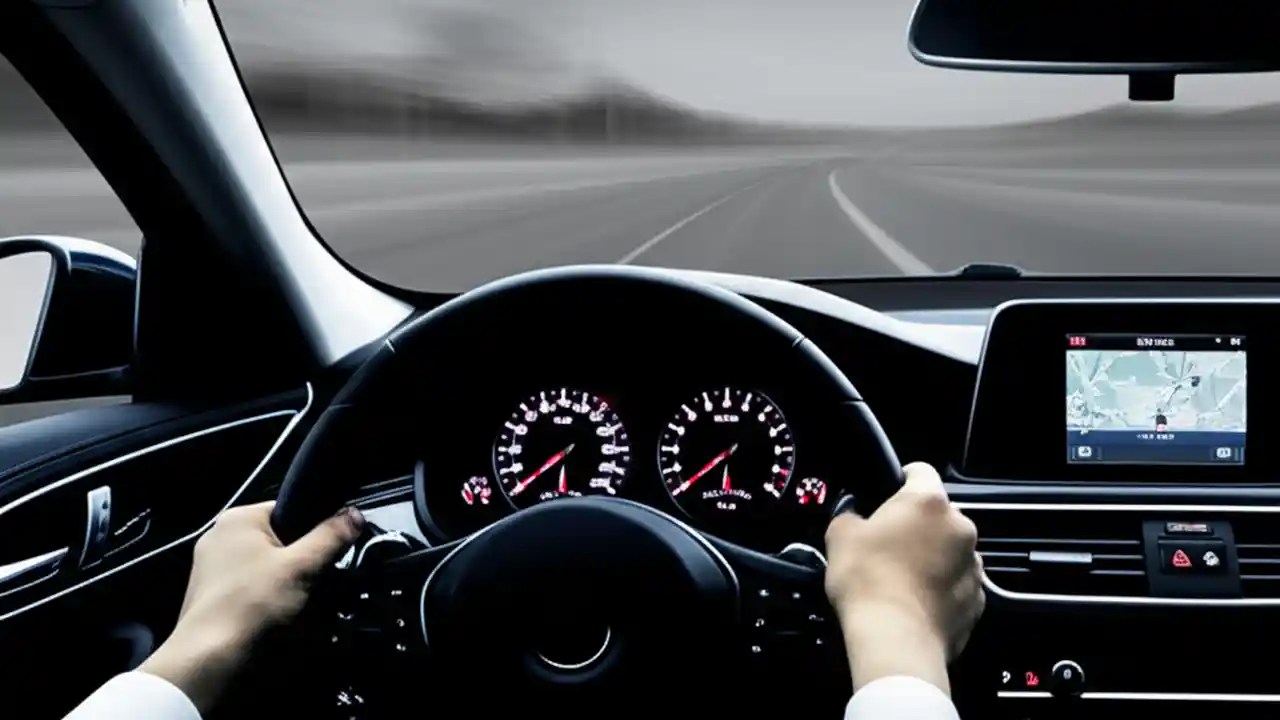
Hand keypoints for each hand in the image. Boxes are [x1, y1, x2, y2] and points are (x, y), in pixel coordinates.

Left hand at [139, 502, 362, 713]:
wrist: (208, 660)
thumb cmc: (253, 604)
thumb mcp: (302, 567)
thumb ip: (330, 537)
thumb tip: (355, 514)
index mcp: (238, 519)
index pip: (290, 509)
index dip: (317, 529)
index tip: (333, 553)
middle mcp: (220, 536)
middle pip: (279, 540)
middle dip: (302, 560)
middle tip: (320, 581)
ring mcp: (211, 568)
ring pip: (266, 566)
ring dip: (287, 582)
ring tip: (301, 603)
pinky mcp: (210, 596)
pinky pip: (251, 587)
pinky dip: (267, 598)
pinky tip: (277, 616)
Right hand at [824, 462, 983, 695]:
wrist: (895, 640)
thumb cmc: (867, 579)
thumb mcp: (840, 535)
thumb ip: (850, 515)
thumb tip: (856, 518)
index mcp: (928, 502)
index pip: (921, 470)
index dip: (902, 478)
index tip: (889, 492)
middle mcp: (960, 527)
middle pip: (938, 515)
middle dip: (918, 525)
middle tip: (888, 545)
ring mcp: (974, 566)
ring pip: (951, 550)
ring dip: (934, 557)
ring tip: (903, 579)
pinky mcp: (979, 600)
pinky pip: (958, 584)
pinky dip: (942, 589)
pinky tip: (916, 602)